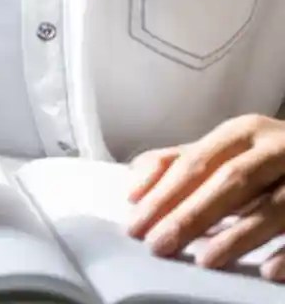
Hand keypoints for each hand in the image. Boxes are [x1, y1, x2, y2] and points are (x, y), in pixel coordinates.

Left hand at [127, 114, 284, 280]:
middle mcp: (277, 148)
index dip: (164, 193)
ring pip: (274, 206)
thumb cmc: (264, 158)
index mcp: (243, 133)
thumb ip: (178, 163)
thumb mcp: (224, 150)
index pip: (196, 162)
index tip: (137, 224)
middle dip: (192, 215)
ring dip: (238, 235)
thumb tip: (134, 187)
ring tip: (205, 260)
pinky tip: (269, 271)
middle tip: (159, 244)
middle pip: (231, 181)